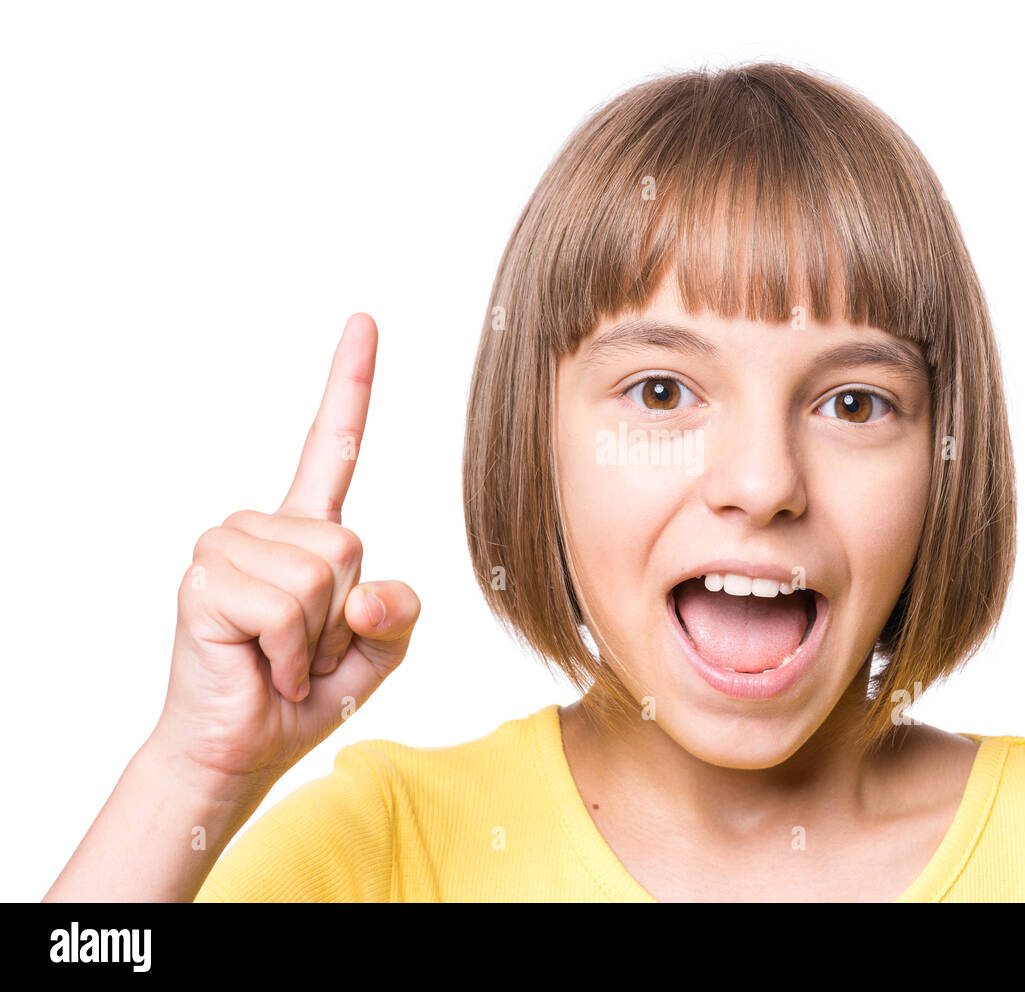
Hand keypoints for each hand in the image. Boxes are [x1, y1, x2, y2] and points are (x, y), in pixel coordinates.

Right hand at [152, 313, 419, 788]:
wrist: (241, 749)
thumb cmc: (307, 691)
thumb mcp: (381, 650)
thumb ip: (400, 612)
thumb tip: (364, 592)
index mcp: (308, 529)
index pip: (333, 444)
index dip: (350, 384)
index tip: (364, 321)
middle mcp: (263, 525)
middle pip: (350, 542)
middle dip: (344, 617)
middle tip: (307, 649)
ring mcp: (227, 546)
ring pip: (321, 575)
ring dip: (316, 639)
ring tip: (282, 658)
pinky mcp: (205, 579)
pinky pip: (287, 607)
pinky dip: (291, 653)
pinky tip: (262, 667)